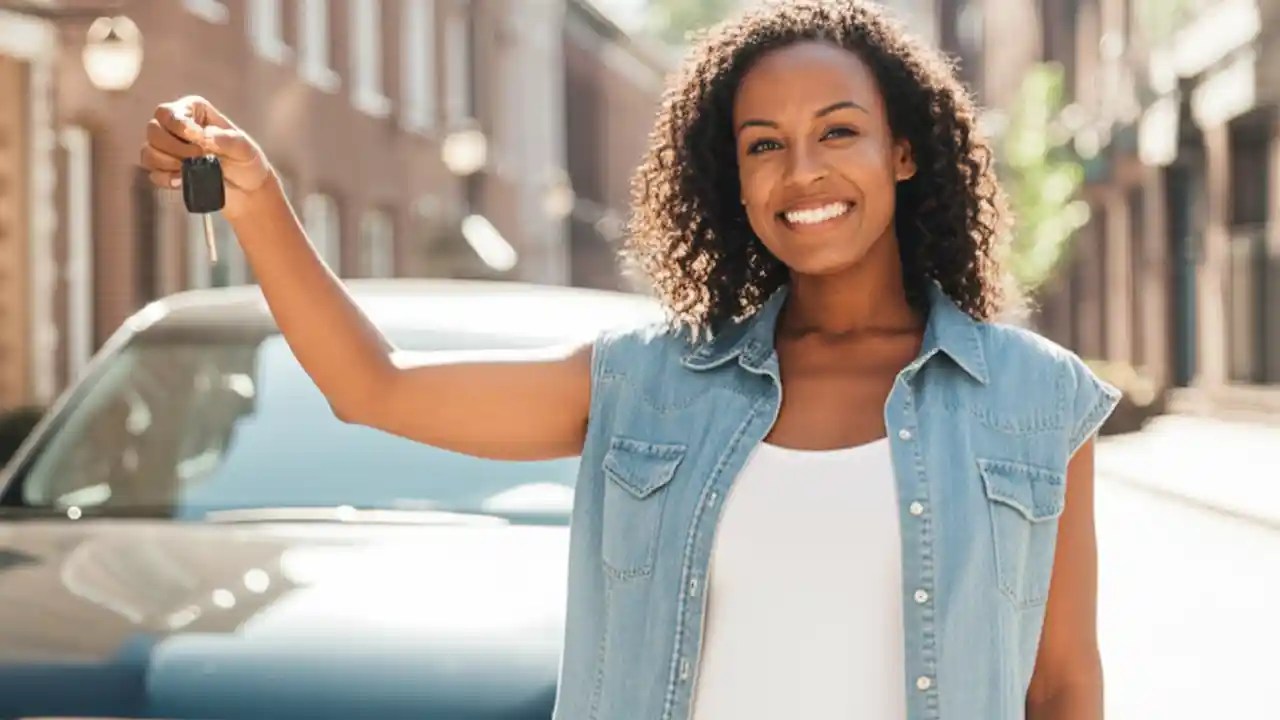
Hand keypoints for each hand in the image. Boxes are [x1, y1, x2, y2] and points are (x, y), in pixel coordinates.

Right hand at [139, 95, 272, 219]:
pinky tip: (183, 181)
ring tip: (193, 170)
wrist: (246, 189)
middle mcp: (175, 125)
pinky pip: (152, 172)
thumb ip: (228, 139)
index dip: (180, 129)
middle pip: (153, 130)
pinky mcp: (165, 168)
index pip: (169, 113)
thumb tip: (206, 135)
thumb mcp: (245, 148)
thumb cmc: (246, 162)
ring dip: (169, 164)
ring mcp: (167, 147)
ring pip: (148, 152)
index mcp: (193, 110)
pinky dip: (167, 179)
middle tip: (199, 158)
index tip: (201, 143)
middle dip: (175, 149)